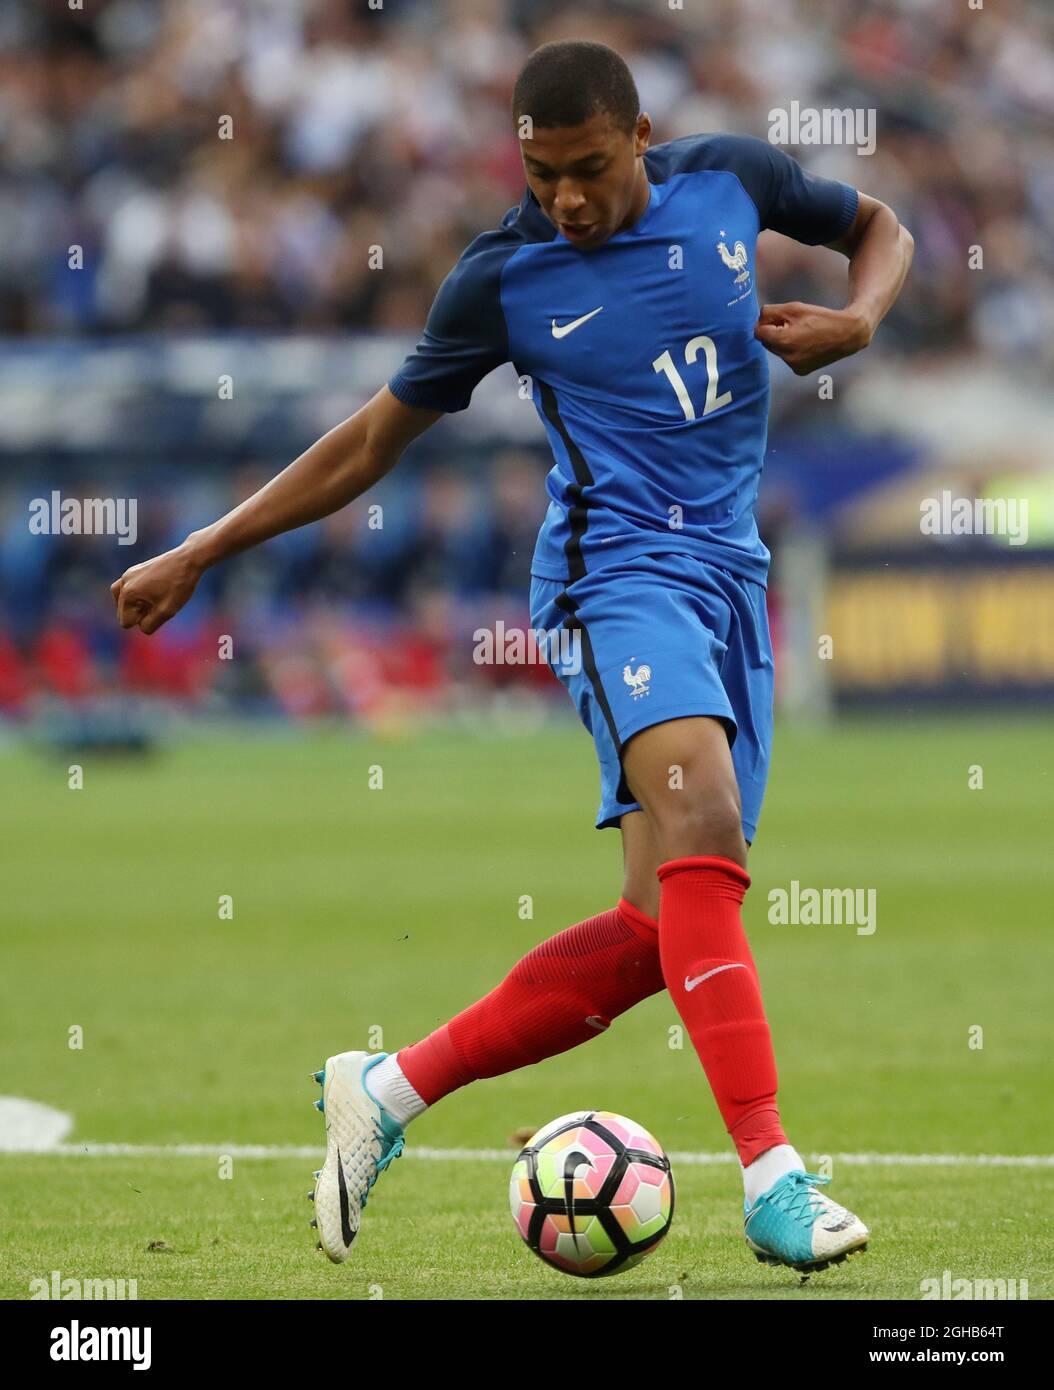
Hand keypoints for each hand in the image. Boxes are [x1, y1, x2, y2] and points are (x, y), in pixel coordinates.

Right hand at [111, 541, 203, 634]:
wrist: (187, 559)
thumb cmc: (179, 585)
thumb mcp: (167, 611)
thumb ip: (149, 624)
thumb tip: (140, 626)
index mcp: (128, 593)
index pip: (126, 622)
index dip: (143, 621)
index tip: (157, 609)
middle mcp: (123, 583)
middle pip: (122, 613)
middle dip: (138, 613)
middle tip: (158, 603)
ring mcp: (127, 575)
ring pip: (121, 602)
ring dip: (134, 606)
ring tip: (153, 600)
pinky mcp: (133, 570)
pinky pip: (125, 590)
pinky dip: (134, 596)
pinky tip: (149, 595)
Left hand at [753, 301, 872, 375]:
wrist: (847, 335)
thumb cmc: (820, 317)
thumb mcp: (794, 308)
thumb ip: (770, 312)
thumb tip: (758, 320)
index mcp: (784, 341)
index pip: (758, 332)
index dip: (766, 322)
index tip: (778, 317)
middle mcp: (787, 358)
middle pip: (766, 342)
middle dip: (774, 332)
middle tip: (792, 324)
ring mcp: (794, 367)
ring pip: (777, 351)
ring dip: (782, 342)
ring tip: (802, 333)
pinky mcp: (800, 371)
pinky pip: (787, 359)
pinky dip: (792, 351)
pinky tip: (807, 344)